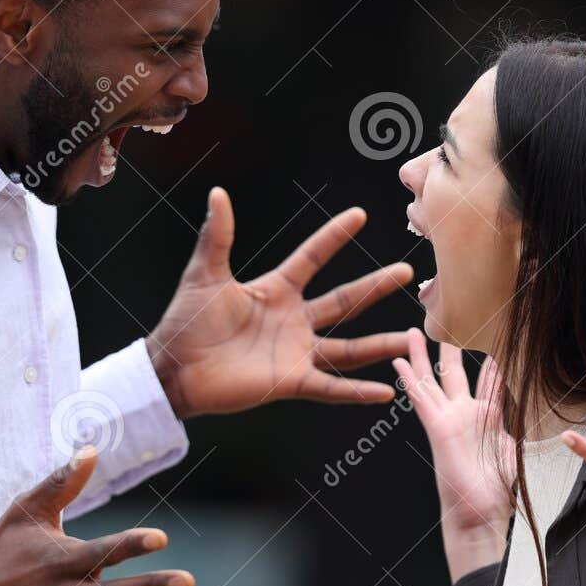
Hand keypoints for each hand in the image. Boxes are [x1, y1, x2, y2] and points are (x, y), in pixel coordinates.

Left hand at [147, 186, 413, 416]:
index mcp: (275, 291)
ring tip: (411, 335)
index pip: (311, 258)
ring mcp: (295, 352)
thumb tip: (217, 193)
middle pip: (343, 301)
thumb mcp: (205, 274)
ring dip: (379, 344)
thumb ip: (217, 236)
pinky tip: (387, 390)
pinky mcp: (290, 381)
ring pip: (348, 348)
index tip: (359, 214)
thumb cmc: (185, 322)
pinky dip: (357, 391)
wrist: (173, 369)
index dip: (333, 237)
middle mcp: (292, 320)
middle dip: (375, 286)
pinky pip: (331, 387)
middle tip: (406, 270)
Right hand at [393, 328, 513, 580]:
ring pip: (432, 381)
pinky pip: (420, 399)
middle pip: (454, 374)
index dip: (492, 357)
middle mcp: (464, 414)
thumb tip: (540, 402)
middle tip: (448, 323)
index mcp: (487, 417)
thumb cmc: (499, 488)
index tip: (495, 333)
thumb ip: (522, 422)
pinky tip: (398, 362)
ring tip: (412, 333)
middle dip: (450, 349)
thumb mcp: (518, 446)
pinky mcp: (436, 427)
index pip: (490, 379)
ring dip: (421, 357)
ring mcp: (448, 419)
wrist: (482, 511)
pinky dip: (410, 379)